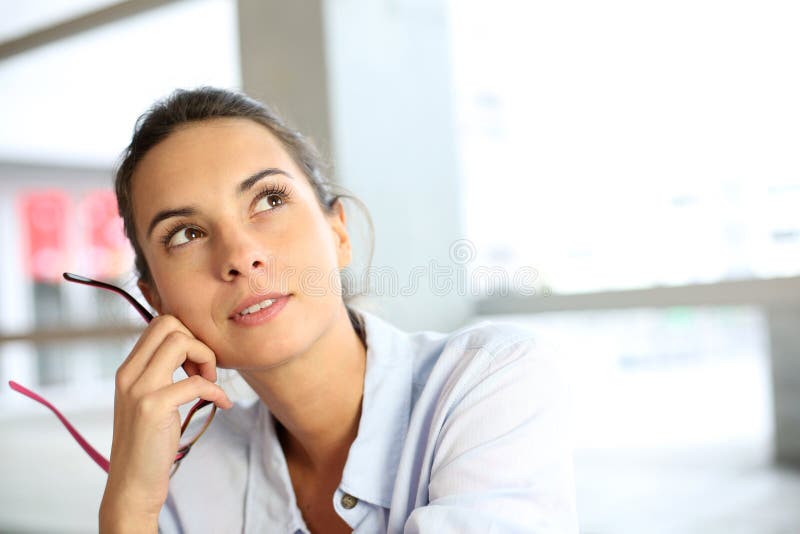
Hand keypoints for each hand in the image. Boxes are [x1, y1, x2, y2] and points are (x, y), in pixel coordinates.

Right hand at [99, 314, 231, 527]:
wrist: (132, 484)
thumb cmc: (148, 442)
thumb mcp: (148, 400)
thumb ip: (159, 373)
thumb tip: (190, 346)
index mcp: (127, 369)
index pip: (159, 323)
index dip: (188, 335)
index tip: (197, 363)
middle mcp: (128, 374)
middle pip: (169, 323)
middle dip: (197, 341)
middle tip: (206, 371)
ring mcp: (138, 390)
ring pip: (180, 342)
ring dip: (206, 359)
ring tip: (211, 384)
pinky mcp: (152, 408)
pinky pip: (196, 382)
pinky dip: (217, 391)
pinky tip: (222, 404)